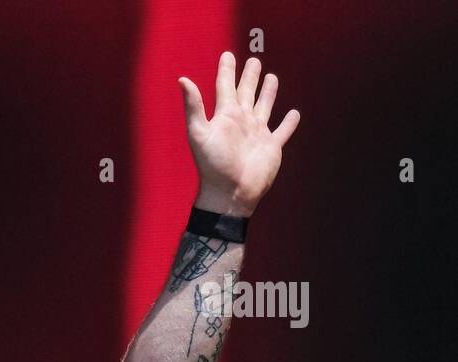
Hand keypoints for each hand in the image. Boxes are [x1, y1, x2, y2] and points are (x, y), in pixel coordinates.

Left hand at [178, 52, 299, 216]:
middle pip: (246, 92)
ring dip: (268, 93)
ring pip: (264, 106)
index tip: (227, 55)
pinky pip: (282, 131)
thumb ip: (194, 106)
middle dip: (250, 76)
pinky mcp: (272, 147)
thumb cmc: (213, 165)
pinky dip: (289, 123)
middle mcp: (241, 122)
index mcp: (225, 116)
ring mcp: (257, 134)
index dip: (226, 70)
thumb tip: (182, 79)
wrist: (231, 193)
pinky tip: (294, 114)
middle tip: (254, 60)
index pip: (225, 87)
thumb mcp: (199, 132)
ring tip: (271, 77)